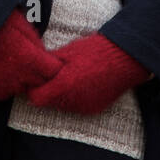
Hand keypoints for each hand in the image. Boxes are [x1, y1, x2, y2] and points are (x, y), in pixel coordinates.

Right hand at [0, 9, 59, 99]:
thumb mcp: (22, 27)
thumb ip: (36, 46)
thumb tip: (47, 59)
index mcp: (26, 57)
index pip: (51, 71)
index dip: (53, 66)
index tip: (52, 62)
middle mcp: (15, 75)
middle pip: (37, 82)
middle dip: (38, 74)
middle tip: (32, 61)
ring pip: (20, 88)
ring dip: (21, 80)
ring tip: (13, 63)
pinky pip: (1, 92)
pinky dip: (4, 84)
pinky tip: (0, 70)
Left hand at [25, 33, 151, 114]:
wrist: (125, 58)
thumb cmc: (94, 50)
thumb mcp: (67, 52)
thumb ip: (49, 64)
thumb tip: (36, 70)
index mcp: (63, 85)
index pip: (36, 98)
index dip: (34, 89)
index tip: (37, 80)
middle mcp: (73, 101)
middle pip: (50, 103)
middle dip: (49, 92)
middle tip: (53, 77)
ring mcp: (85, 107)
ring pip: (64, 106)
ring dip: (62, 96)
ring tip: (70, 78)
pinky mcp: (95, 109)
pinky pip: (78, 107)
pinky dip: (76, 98)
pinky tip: (83, 84)